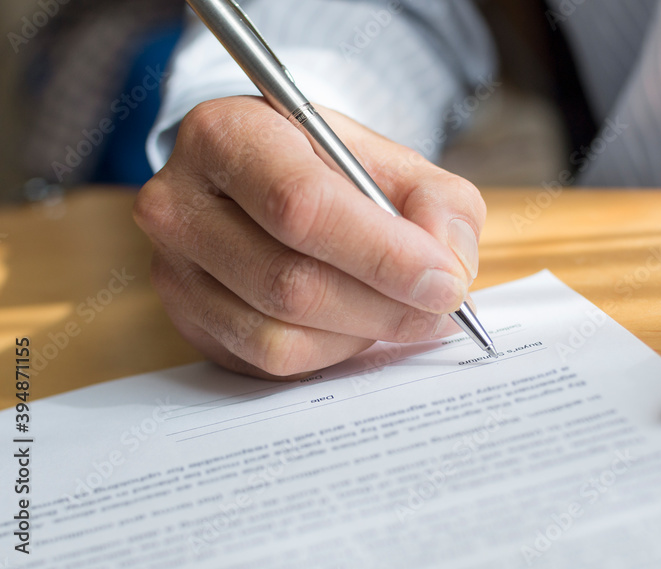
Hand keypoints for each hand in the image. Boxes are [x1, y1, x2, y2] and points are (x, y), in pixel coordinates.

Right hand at [134, 96, 484, 378]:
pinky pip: (270, 361)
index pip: (301, 206)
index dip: (383, 253)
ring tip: (401, 309)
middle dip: (385, 305)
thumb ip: (437, 202)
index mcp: (226, 136)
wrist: (265, 186)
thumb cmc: (329, 170)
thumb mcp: (390, 161)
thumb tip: (448, 266)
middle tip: (442, 307)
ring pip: (280, 333)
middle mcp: (179, 203)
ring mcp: (172, 270)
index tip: (445, 281)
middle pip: (290, 282)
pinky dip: (332, 351)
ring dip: (362, 332)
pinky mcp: (187, 322)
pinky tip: (358, 322)